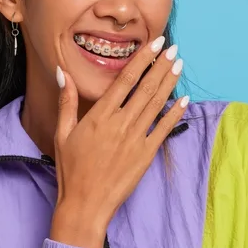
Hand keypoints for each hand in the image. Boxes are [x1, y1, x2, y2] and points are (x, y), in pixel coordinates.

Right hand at [49, 36, 188, 247]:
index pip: (126, 79)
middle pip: (146, 88)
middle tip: (174, 49)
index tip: (155, 44)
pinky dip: (175, 113)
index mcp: (100, 115)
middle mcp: (120, 123)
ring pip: (156, 104)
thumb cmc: (70, 169)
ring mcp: (135, 139)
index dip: (143, 59)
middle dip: (161, 66)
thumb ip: (67, 101)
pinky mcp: (145, 155)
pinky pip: (164, 130)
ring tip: (179, 65)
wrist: (85, 204)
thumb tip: (63, 73)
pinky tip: (183, 100)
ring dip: (169, 83)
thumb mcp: (63, 133)